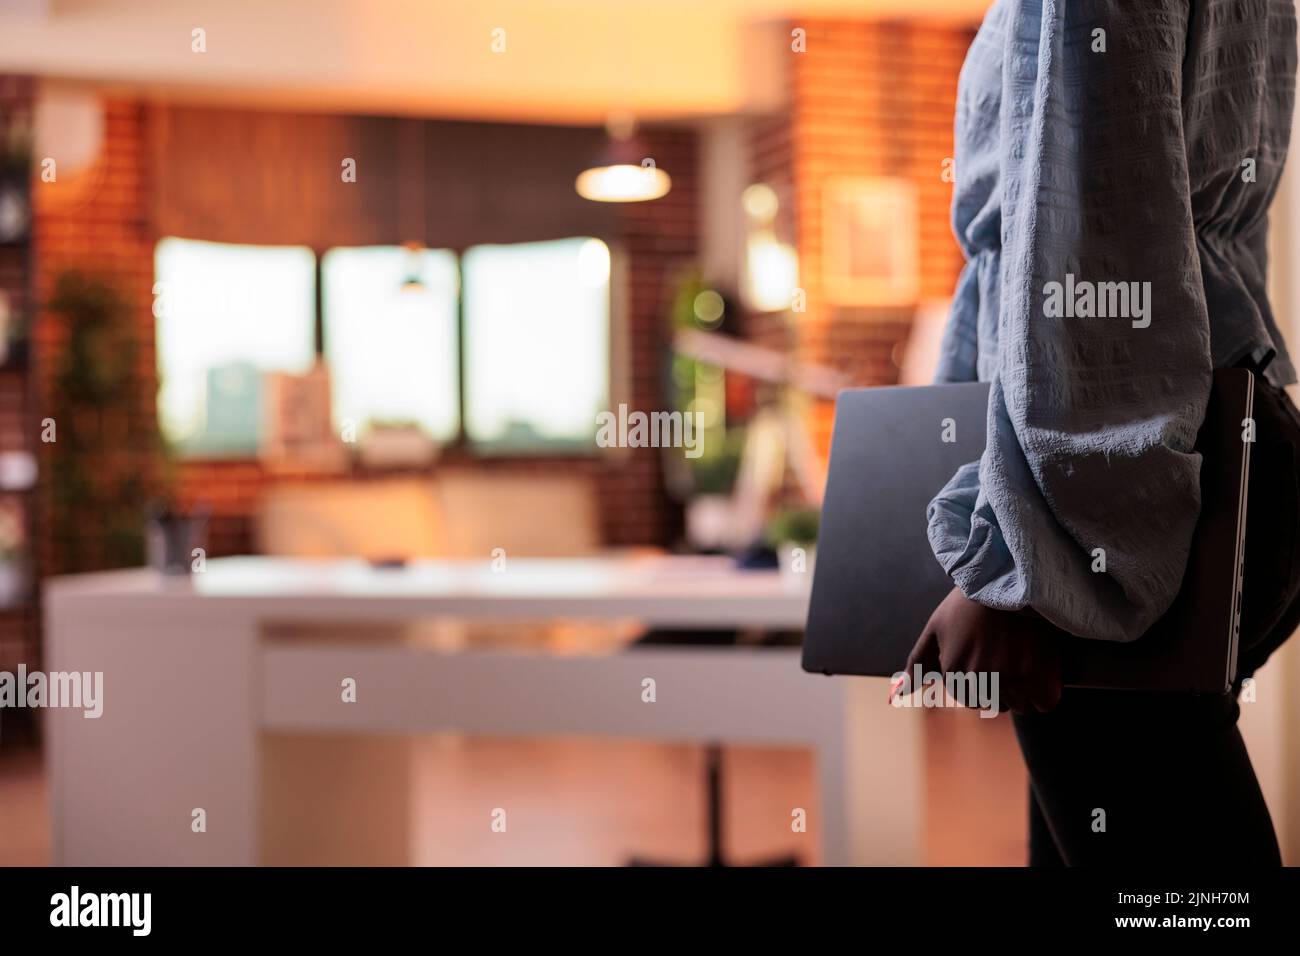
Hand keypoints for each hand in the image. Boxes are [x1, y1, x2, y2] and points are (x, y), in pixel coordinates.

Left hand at [896, 587, 1062, 713]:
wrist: (1007, 578)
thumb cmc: (968, 604)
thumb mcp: (935, 630)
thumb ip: (917, 665)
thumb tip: (895, 696)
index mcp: (954, 671)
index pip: (970, 699)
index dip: (979, 679)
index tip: (986, 655)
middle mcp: (981, 679)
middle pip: (994, 704)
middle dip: (1000, 687)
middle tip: (1006, 656)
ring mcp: (1011, 678)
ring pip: (1019, 706)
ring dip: (1023, 690)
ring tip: (1022, 658)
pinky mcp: (1041, 675)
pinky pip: (1044, 703)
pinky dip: (1044, 692)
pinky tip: (1040, 669)